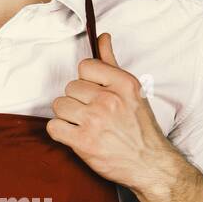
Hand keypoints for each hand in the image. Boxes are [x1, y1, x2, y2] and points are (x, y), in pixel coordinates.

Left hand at [46, 33, 172, 193]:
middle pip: (70, 87)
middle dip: (77, 100)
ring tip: (81, 124)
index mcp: (123, 83)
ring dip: (67, 116)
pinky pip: (54, 127)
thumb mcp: (133, 91)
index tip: (95, 94)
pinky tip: (73, 135)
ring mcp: (95, 121)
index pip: (85, 66)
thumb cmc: (140, 128)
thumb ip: (112, 63)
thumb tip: (102, 37)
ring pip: (59, 105)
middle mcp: (109, 99)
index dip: (87, 81)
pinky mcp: (83, 142)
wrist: (149, 164)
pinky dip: (60, 132)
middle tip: (90, 114)